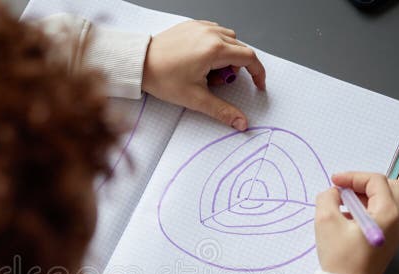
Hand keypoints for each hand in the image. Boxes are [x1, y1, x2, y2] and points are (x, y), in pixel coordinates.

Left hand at [142, 20, 265, 129]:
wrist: (139, 64)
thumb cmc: (163, 78)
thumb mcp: (195, 99)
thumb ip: (222, 111)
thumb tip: (241, 122)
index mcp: (214, 50)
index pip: (249, 58)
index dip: (258, 73)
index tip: (258, 85)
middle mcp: (211, 34)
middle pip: (240, 49)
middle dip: (236, 69)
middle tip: (217, 83)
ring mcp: (201, 27)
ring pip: (229, 39)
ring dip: (226, 56)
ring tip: (207, 72)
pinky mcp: (192, 25)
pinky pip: (215, 32)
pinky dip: (215, 46)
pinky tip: (201, 60)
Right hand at [314, 172, 398, 273]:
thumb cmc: (340, 258)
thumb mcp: (326, 221)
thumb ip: (328, 198)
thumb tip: (334, 192)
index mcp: (388, 213)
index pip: (375, 181)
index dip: (353, 177)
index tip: (335, 182)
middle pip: (390, 187)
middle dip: (365, 184)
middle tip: (346, 189)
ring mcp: (397, 231)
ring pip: (388, 200)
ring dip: (367, 196)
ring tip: (344, 204)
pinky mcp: (391, 240)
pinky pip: (384, 215)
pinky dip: (369, 209)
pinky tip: (349, 218)